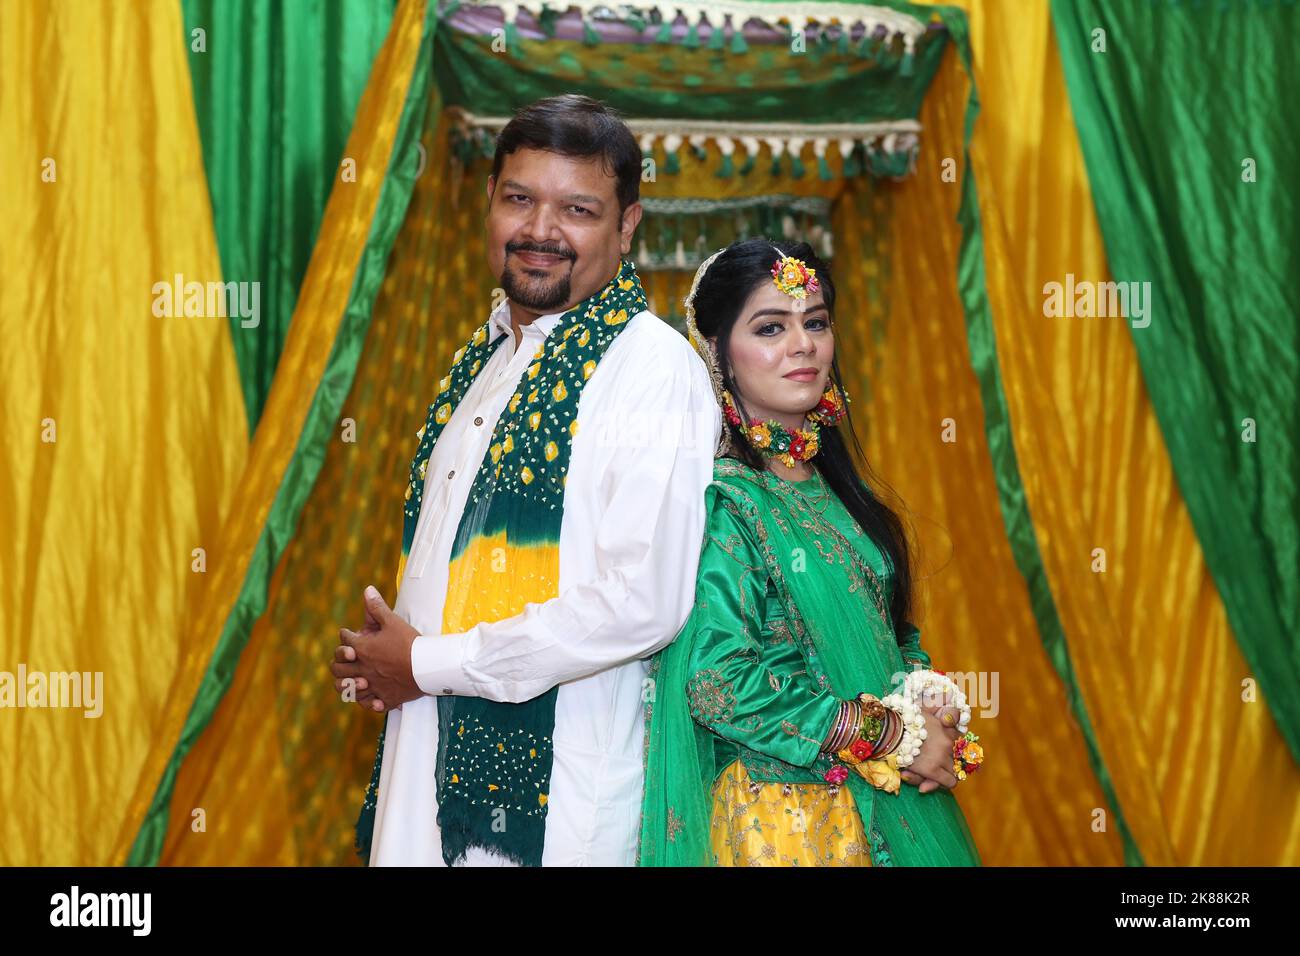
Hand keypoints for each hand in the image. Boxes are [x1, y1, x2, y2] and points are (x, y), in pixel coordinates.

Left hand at [329, 585, 420, 711]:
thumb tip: (367, 590)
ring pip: (350, 690)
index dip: (346, 635)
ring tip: (353, 681)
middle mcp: (363, 669)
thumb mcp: (393, 621)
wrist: (426, 666)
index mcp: (363, 649)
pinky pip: (371, 704)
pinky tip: (371, 699)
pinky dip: (369, 702)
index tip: (347, 634)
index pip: (345, 640)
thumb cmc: (409, 643)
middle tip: (346, 658)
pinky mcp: (385, 698)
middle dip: (339, 661)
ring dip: (348, 685)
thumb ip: (377, 607)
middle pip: (338, 668)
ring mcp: (373, 685)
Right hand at [899, 707, 960, 793]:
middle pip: (959, 759)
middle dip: (950, 763)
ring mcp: (942, 757)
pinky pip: (949, 782)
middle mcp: (948, 743)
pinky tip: (931, 782)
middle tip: (939, 767)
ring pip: (956, 771)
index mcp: (948, 728)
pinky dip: (943, 783)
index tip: (946, 754)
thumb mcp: (924, 708)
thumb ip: (938, 705)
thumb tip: (950, 701)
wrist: (889, 731)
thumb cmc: (903, 719)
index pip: (961, 743)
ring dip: (946, 774)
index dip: (953, 749)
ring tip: (934, 776)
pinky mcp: (932, 770)